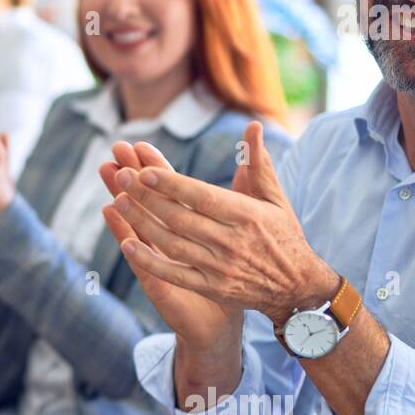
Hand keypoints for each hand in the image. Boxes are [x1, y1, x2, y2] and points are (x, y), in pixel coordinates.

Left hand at [107, 121, 335, 329]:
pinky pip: (175, 274)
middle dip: (147, 197)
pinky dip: (150, 260)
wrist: (297, 287)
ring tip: (117, 201)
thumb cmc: (284, 235)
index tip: (144, 169)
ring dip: (142, 223)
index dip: (171, 184)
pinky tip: (127, 244)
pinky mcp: (213, 288)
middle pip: (180, 218)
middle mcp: (232, 242)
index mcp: (246, 216)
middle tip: (120, 177)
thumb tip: (253, 125)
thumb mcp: (275, 199)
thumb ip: (258, 163)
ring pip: (173, 243)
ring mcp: (220, 267)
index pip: (201, 197)